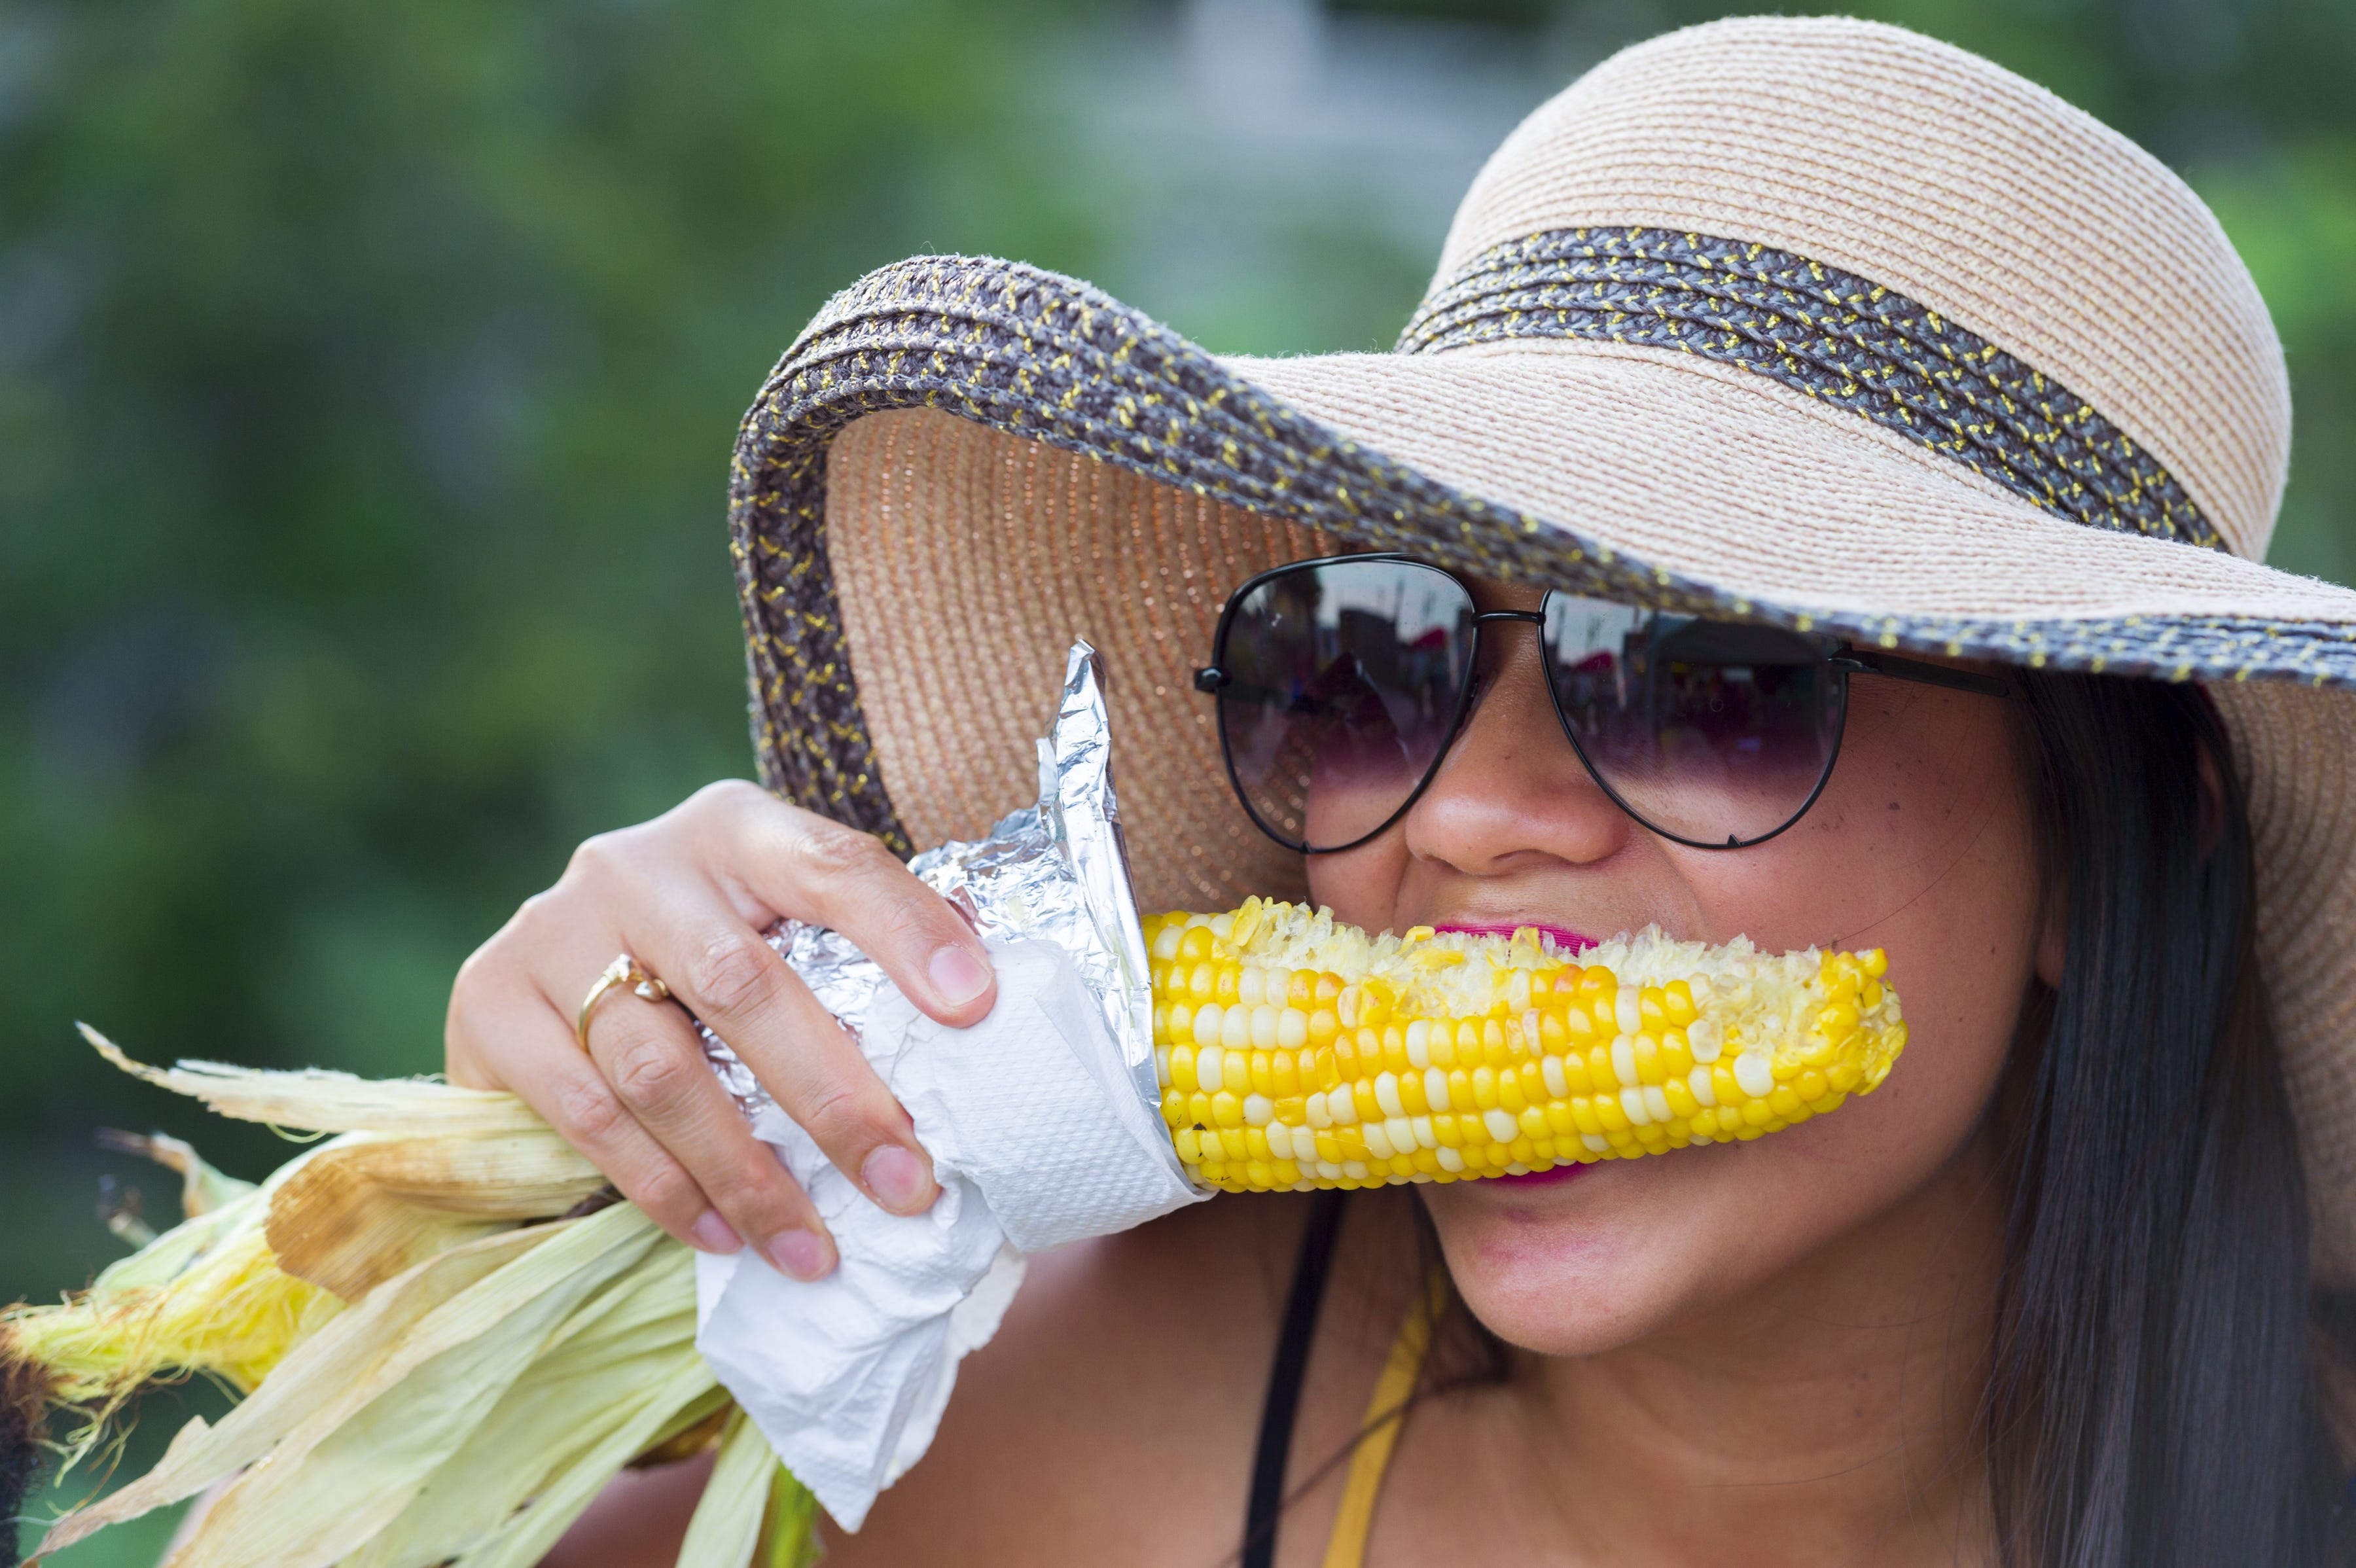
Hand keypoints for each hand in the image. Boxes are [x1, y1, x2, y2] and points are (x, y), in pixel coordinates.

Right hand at [445, 781, 996, 1278]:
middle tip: (906, 1185)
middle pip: (744, 985)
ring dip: (747, 1172)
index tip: (974, 1008)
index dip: (907, 931)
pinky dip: (663, 1186)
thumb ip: (864, 954)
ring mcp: (552, 930)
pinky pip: (586, 1114)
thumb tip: (984, 1016)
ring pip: (660, 1067)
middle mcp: (636, 864)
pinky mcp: (488, 1001)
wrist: (562, 957)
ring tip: (817, 1248)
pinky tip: (723, 1236)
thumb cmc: (715, 947)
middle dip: (834, 1099)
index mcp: (733, 828)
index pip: (831, 864)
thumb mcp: (786, 924)